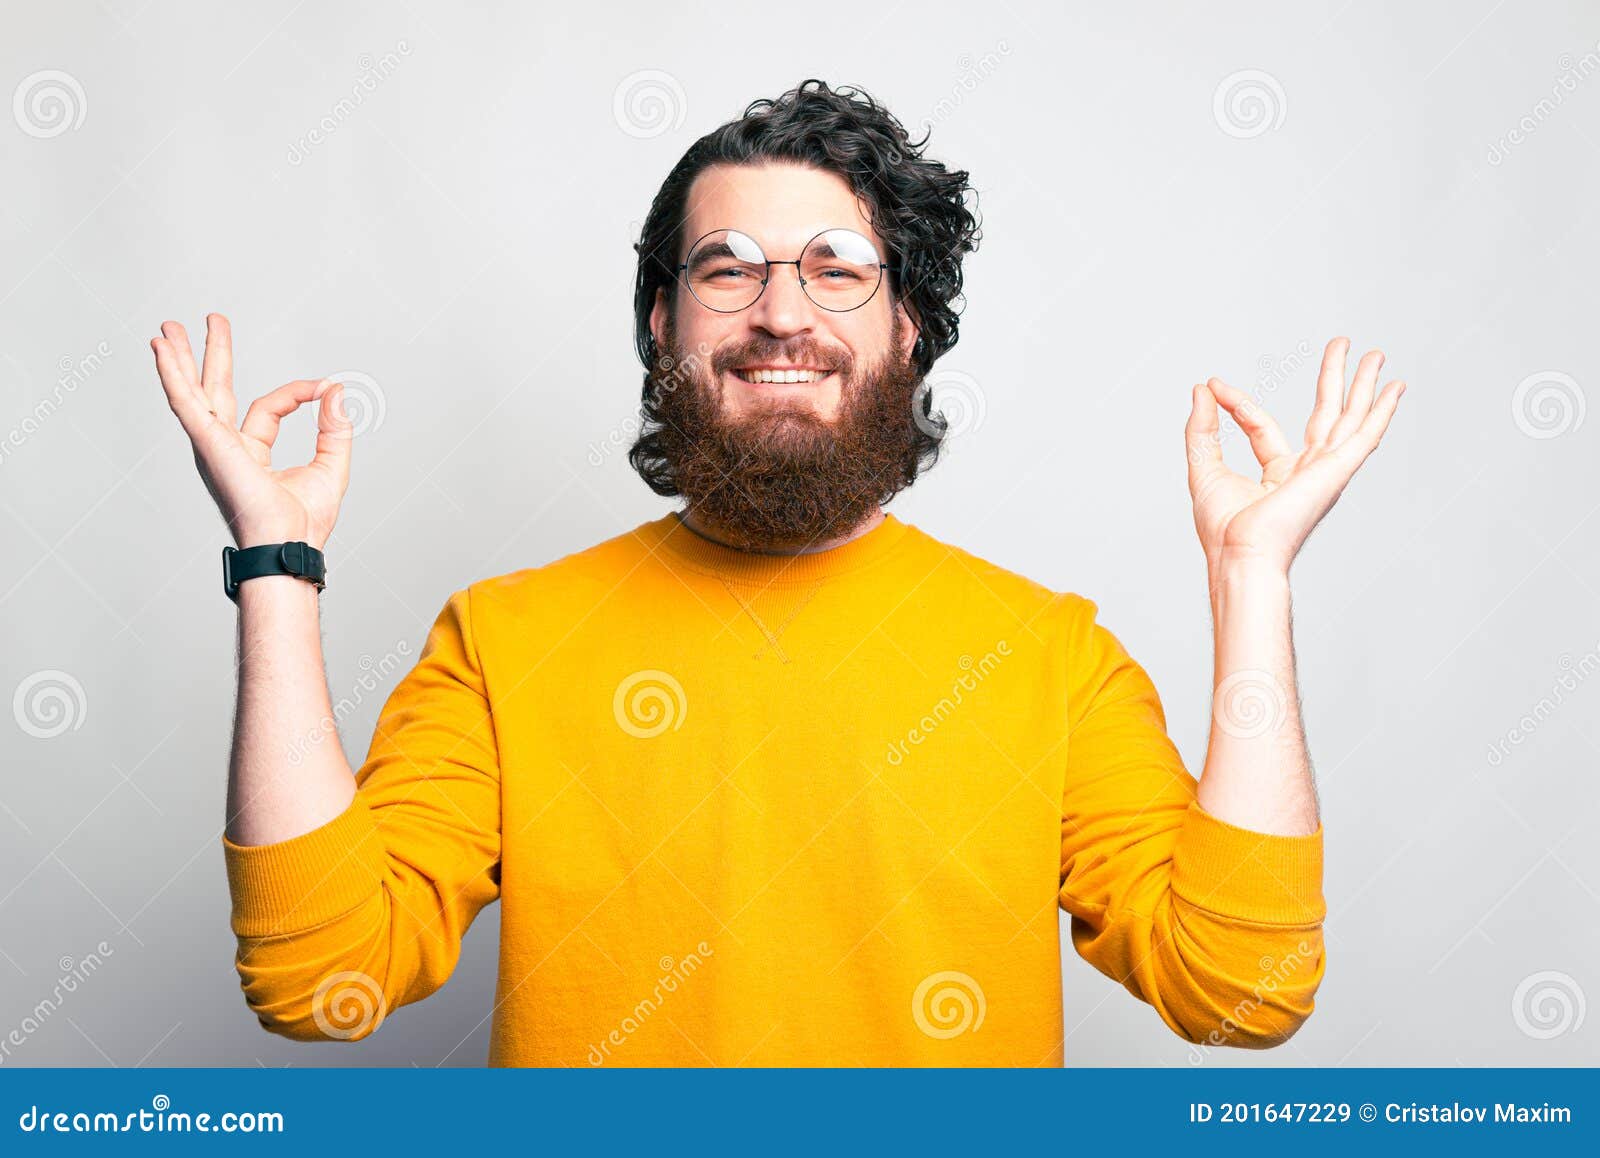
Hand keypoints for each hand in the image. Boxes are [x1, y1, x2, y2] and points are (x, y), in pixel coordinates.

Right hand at [151, 313, 352, 549]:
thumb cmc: (304, 523)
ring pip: (193, 391)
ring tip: (168, 327)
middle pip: (216, 390)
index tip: (325, 389)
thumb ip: (334, 427)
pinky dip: (173, 374)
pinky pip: (186, 402)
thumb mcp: (331, 465)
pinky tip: (162, 350)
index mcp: (250, 453)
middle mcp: (226, 447)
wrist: (289, 545)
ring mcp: (213, 445)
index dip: (299, 393)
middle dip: (212, 355)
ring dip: (179, 358)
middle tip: (209, 321)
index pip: (270, 407)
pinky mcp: (209, 443)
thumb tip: (337, 391)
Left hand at [1185, 337, 1405, 578]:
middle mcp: (1307, 472)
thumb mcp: (1204, 466)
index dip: (1237, 403)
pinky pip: (1365, 436)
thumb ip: (1202, 428)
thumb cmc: (1224, 531)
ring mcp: (1325, 471)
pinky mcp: (1336, 471)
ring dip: (1364, 385)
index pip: (1261, 426)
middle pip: (1325, 414)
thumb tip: (1203, 390)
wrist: (1240, 556)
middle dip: (1334, 378)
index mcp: (1278, 475)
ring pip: (1349, 417)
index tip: (1214, 385)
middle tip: (1344, 343)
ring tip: (1377, 354)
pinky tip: (1395, 389)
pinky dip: (1382, 412)